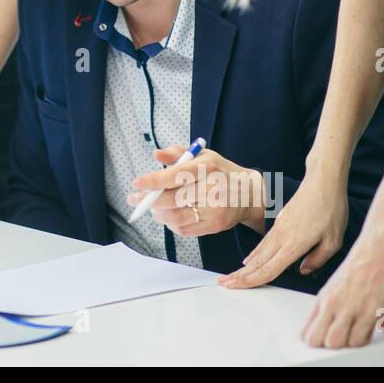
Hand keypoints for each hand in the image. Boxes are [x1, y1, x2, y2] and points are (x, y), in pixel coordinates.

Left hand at [128, 146, 265, 236]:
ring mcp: (214, 210)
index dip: (153, 181)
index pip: (176, 175)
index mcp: (207, 168)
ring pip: (176, 217)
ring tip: (153, 208)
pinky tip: (167, 216)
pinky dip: (170, 224)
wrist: (249, 193)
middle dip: (149, 200)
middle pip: (172, 199)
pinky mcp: (215, 225)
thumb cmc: (220, 172)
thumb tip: (156, 154)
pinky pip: (184, 229)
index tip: (136, 183)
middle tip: (134, 198)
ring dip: (157, 214)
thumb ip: (178, 153)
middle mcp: (212, 189)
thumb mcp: (203, 156)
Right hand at [220, 166, 347, 288]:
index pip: (268, 269)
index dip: (250, 281)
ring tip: (232, 276)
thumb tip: (304, 269)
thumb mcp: (334, 240)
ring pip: (258, 254)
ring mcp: (278, 229)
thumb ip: (318, 259)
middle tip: (223, 284)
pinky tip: (248, 260)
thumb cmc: (330, 208)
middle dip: (238, 276)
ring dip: (243, 267)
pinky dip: (253, 254)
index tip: (235, 287)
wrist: (322, 182)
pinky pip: (263, 244)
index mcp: (293, 245)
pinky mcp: (280, 223)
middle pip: (256, 263)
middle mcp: (281, 238)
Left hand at [301, 234, 383, 348]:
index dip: (315, 339)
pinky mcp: (369, 311)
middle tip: (341, 340)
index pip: (307, 329)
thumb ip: (331, 304)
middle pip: (317, 339)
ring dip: (347, 343)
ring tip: (357, 334)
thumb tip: (330, 322)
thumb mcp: (336, 284)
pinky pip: (360, 338)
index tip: (323, 340)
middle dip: (327, 345)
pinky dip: (365, 339)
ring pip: (336, 342)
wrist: (376, 249)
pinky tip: (370, 329)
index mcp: (323, 298)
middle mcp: (332, 304)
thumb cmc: (360, 264)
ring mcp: (349, 308)